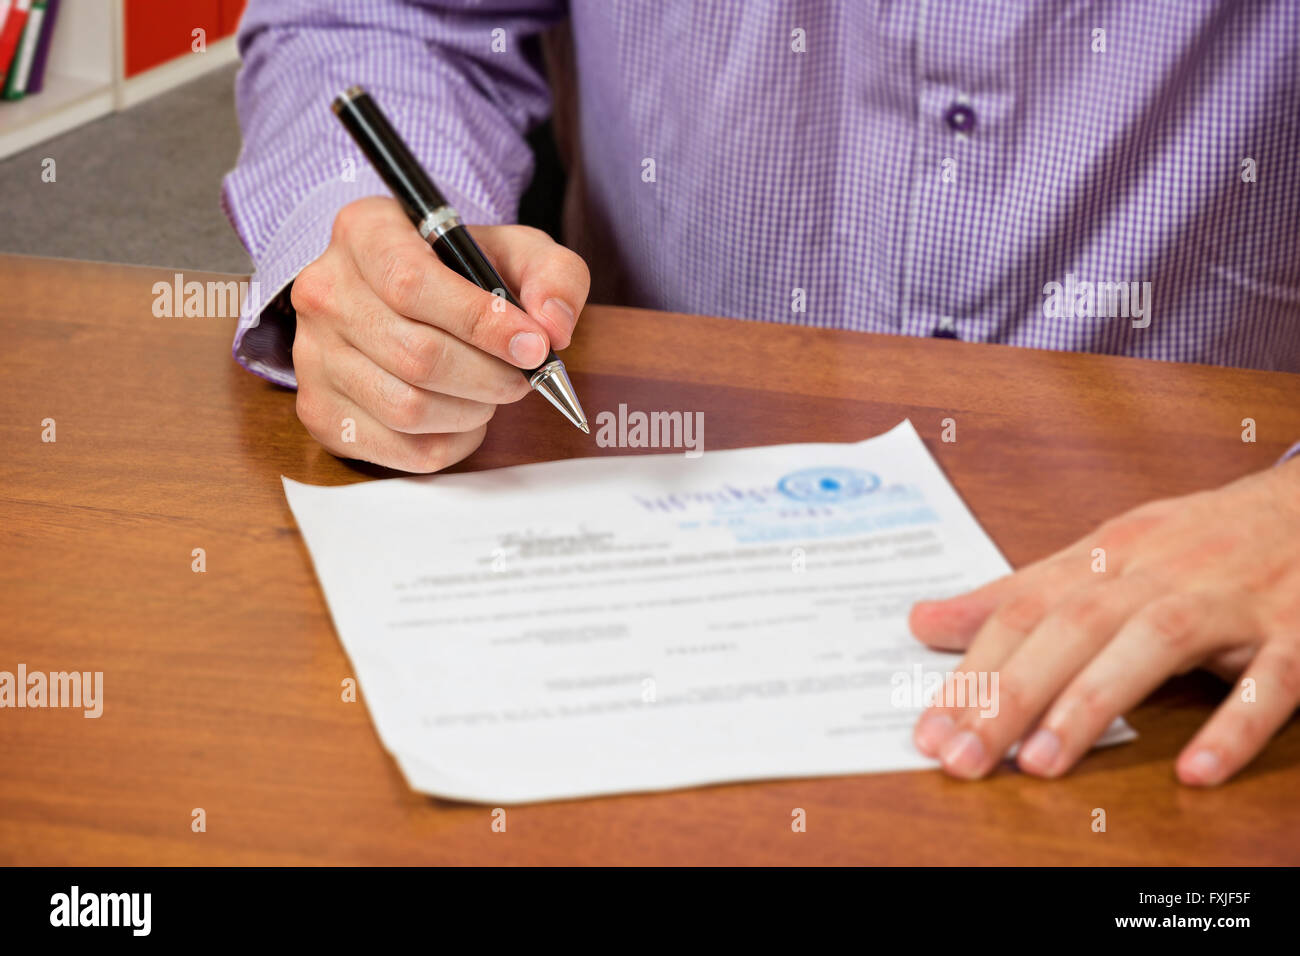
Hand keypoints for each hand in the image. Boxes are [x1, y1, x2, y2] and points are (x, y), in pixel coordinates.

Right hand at [289, 196, 589, 470]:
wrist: (403, 296)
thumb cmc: (461, 272)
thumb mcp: (514, 251)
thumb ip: (552, 275)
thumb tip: (552, 327)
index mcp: (364, 232)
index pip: (412, 284)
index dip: (481, 323)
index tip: (533, 346)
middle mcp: (324, 291)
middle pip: (415, 355)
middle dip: (489, 376)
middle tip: (521, 377)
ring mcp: (312, 356)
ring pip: (407, 409)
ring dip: (472, 411)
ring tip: (490, 392)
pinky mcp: (320, 412)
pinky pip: (400, 450)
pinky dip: (451, 443)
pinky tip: (465, 417)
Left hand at [909, 458, 1299, 785]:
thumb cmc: (1198, 540)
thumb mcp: (1103, 553)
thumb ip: (1017, 594)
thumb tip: (923, 622)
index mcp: (1108, 554)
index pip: (1024, 609)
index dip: (971, 668)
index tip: (929, 729)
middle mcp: (1161, 572)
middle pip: (1073, 626)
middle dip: (1010, 694)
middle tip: (962, 757)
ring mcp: (1230, 600)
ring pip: (1155, 642)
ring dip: (1094, 702)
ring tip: (1041, 764)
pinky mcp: (1299, 632)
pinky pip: (1271, 680)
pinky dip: (1234, 724)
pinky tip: (1195, 770)